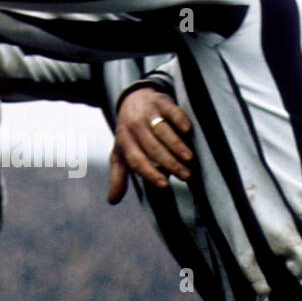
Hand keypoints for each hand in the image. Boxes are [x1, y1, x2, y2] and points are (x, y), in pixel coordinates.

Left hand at [107, 87, 193, 203]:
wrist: (133, 99)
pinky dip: (179, 120)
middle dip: (169, 162)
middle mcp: (134, 127)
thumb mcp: (120, 153)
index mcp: (124, 142)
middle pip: (152, 147)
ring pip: (162, 130)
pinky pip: (171, 111)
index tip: (164, 185)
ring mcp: (148, 113)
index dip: (149, 173)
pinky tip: (187, 131)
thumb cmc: (130, 134)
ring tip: (189, 159)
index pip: (136, 160)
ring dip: (176, 145)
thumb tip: (112, 201)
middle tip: (186, 175)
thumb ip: (118, 176)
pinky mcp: (161, 102)